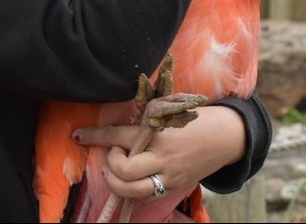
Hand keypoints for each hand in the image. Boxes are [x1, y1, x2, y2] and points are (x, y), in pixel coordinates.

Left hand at [72, 105, 245, 199]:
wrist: (228, 137)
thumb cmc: (197, 117)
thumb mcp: (171, 110)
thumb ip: (146, 118)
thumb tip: (118, 121)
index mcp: (160, 132)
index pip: (120, 136)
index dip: (95, 136)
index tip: (78, 135)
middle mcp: (163, 157)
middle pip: (125, 172)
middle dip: (110, 164)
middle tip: (114, 152)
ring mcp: (170, 176)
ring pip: (132, 191)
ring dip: (117, 181)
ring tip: (117, 168)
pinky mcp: (174, 187)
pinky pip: (145, 196)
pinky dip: (131, 189)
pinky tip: (132, 177)